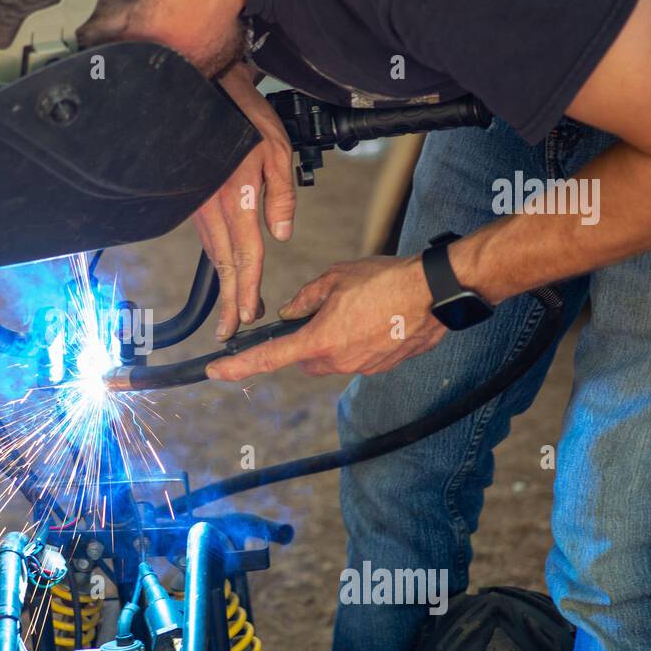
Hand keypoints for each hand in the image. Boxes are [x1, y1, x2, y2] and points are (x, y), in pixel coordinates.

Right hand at [191, 62, 296, 340]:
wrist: (204, 90)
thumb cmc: (244, 115)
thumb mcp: (276, 149)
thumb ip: (281, 195)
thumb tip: (283, 234)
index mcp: (236, 199)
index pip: (246, 255)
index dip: (248, 289)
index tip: (248, 316)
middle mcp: (213, 208)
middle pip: (225, 264)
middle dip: (230, 300)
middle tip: (230, 331)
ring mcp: (200, 205)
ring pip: (214, 253)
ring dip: (225, 282)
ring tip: (232, 307)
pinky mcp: (194, 200)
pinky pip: (208, 236)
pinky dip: (218, 259)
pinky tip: (225, 270)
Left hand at [205, 256, 446, 380]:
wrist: (434, 293)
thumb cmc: (387, 281)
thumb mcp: (336, 278)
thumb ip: (306, 298)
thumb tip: (290, 312)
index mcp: (319, 340)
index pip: (269, 358)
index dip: (238, 366)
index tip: (216, 372)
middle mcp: (337, 361)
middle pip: (304, 360)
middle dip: (304, 342)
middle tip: (322, 313)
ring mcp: (360, 368)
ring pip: (331, 359)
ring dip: (334, 340)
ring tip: (357, 309)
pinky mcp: (381, 367)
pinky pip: (357, 358)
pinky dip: (358, 342)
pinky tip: (374, 319)